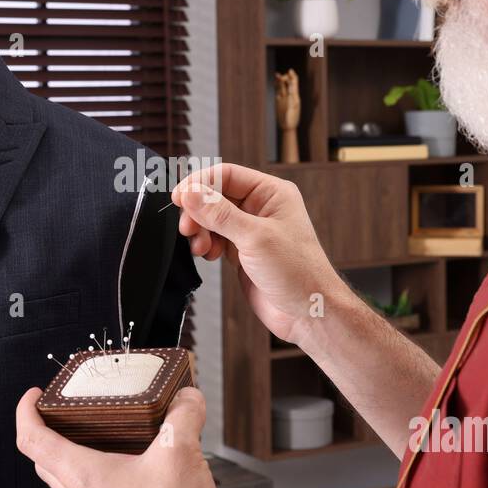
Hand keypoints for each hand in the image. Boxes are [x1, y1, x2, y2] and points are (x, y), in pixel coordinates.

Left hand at [15, 386, 233, 487]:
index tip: (33, 395)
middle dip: (45, 430)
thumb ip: (184, 417)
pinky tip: (128, 461)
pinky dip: (96, 470)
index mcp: (84, 477)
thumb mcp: (181, 454)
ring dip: (71, 451)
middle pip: (43, 460)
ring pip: (66, 478)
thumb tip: (187, 398)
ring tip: (96, 430)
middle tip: (60, 410)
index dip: (25, 411)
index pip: (32, 441)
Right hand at [171, 162, 344, 346]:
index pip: (227, 174)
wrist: (307, 313)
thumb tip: (190, 193)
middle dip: (198, 210)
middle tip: (187, 227)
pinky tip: (208, 254)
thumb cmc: (298, 273)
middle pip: (216, 196)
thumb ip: (219, 214)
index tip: (179, 196)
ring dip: (201, 230)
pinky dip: (206, 244)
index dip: (200, 183)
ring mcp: (251, 230)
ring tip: (201, 247)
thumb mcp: (255, 238)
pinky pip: (215, 238)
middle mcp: (261, 208)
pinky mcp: (243, 251)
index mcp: (272, 193)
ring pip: (212, 219)